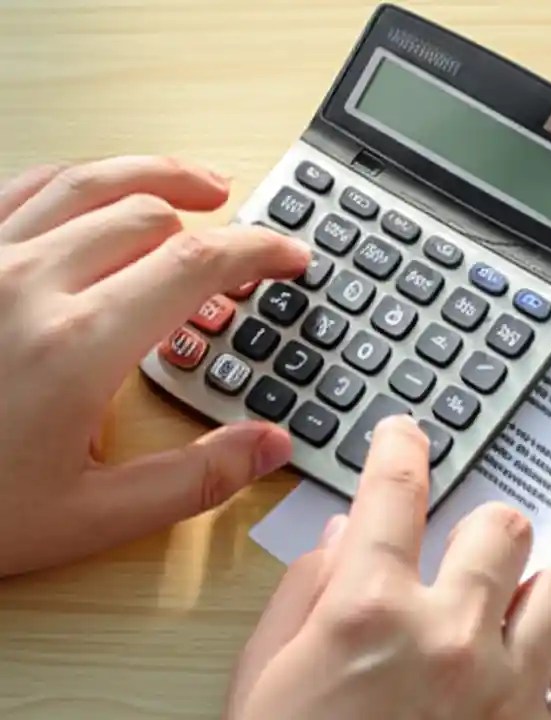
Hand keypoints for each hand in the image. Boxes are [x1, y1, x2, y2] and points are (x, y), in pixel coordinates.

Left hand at [0, 157, 310, 576]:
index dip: (258, 250)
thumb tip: (269, 445)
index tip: (288, 256)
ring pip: (85, 181)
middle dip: (215, 218)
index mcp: (78, 344)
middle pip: (148, 213)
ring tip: (195, 185)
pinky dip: (75, 179)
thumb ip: (193, 480)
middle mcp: (28, 284)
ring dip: (153, 176)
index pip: (196, 264)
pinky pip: (21, 187)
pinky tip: (97, 191)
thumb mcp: (89, 517)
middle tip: (248, 239)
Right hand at [227, 416, 550, 719]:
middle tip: (473, 562)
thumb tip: (346, 539)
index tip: (410, 434)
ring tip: (521, 625)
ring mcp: (510, 694)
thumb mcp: (265, 682)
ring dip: (545, 601)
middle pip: (506, 527)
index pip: (394, 493)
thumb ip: (305, 599)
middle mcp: (450, 639)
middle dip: (488, 536)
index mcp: (369, 613)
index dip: (401, 447)